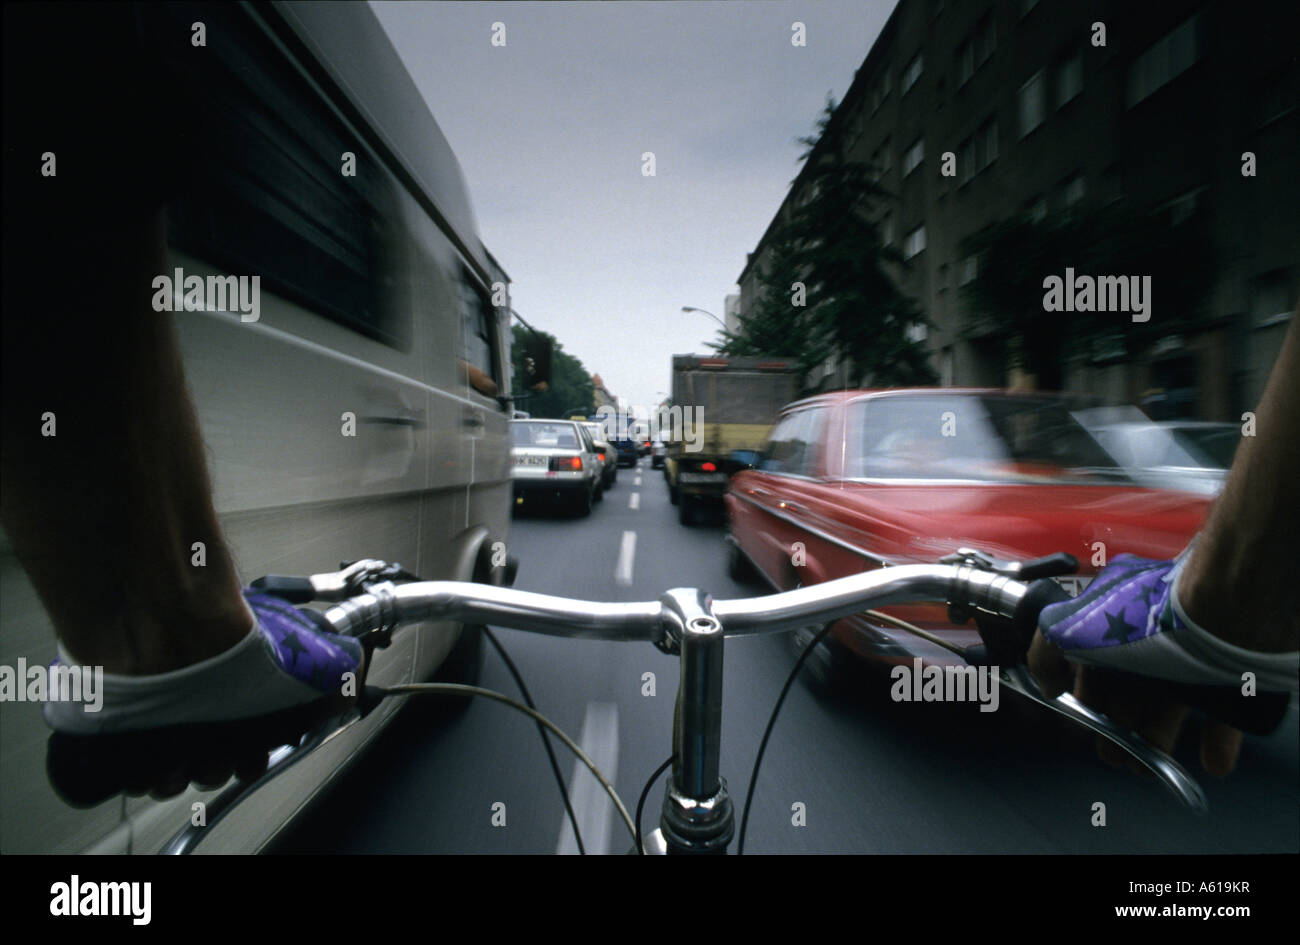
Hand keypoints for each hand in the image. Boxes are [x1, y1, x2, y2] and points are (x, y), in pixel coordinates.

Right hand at [1027, 630, 1242, 774]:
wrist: (1221, 614)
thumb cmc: (1142, 621)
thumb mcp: (1067, 629)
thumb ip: (1045, 654)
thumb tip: (1048, 686)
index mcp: (1110, 618)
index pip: (1088, 661)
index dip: (1083, 694)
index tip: (1083, 717)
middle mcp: (1147, 636)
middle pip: (1126, 691)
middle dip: (1116, 726)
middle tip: (1114, 752)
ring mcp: (1189, 658)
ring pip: (1166, 708)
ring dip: (1154, 742)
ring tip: (1148, 767)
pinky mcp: (1228, 681)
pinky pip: (1221, 717)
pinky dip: (1214, 743)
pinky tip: (1209, 762)